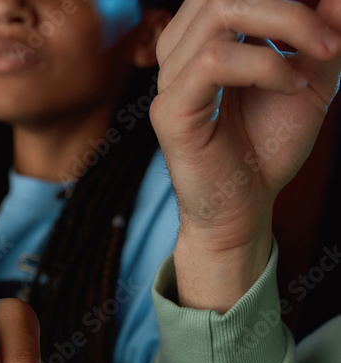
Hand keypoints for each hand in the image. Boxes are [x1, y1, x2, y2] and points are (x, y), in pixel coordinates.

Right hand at [150, 0, 340, 307]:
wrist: (244, 210)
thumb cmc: (266, 148)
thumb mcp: (312, 78)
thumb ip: (323, 32)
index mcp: (205, 31)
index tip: (330, 13)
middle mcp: (181, 46)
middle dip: (290, 6)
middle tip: (331, 39)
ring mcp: (170, 77)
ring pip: (221, 12)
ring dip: (286, 26)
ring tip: (319, 60)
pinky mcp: (170, 109)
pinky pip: (215, 60)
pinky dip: (264, 65)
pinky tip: (289, 87)